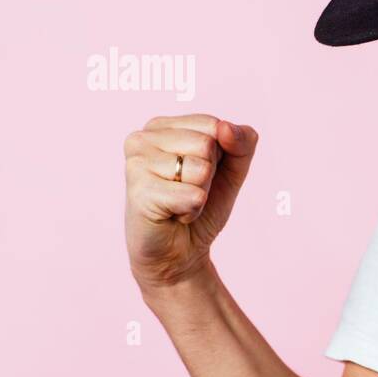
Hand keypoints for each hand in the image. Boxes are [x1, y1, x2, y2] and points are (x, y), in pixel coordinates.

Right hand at [123, 114, 257, 290]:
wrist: (180, 252)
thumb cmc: (201, 205)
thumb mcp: (232, 170)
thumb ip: (241, 143)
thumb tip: (225, 128)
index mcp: (163, 126)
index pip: (214, 124)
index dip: (220, 156)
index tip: (201, 174)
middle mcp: (143, 138)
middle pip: (207, 144)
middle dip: (209, 176)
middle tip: (188, 191)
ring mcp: (136, 163)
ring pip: (200, 168)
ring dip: (199, 194)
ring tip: (179, 203)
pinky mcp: (138, 190)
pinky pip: (191, 194)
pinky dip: (192, 210)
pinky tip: (173, 215)